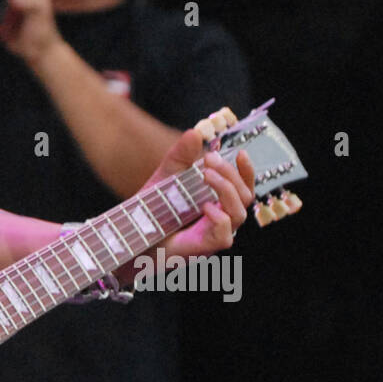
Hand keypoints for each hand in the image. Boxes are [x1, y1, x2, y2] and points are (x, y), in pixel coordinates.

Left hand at [144, 127, 254, 260]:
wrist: (135, 234)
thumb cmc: (156, 208)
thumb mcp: (168, 176)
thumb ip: (181, 156)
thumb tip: (194, 133)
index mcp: (219, 201)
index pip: (243, 186)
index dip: (247, 170)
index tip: (241, 152)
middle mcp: (222, 217)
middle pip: (245, 195)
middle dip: (231, 174)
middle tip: (210, 158)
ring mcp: (216, 233)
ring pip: (239, 213)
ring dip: (226, 190)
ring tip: (207, 174)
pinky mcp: (206, 247)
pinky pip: (225, 235)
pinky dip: (219, 218)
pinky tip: (205, 206)